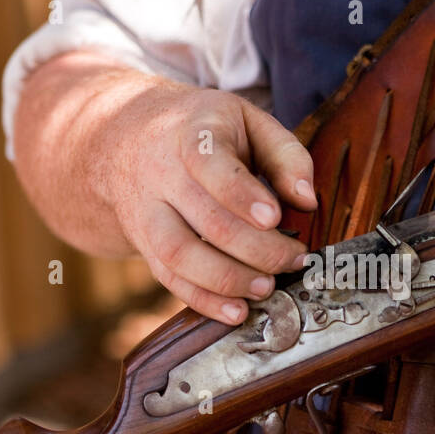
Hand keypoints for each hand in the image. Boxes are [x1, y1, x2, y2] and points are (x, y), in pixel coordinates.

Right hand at [94, 79, 316, 323]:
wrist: (127, 139)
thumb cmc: (206, 133)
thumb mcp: (247, 121)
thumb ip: (285, 154)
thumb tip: (307, 200)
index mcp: (192, 133)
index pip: (210, 164)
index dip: (241, 194)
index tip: (274, 218)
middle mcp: (162, 174)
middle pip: (206, 219)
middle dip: (257, 249)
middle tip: (293, 259)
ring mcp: (148, 211)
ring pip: (180, 254)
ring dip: (228, 279)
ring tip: (266, 287)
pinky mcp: (145, 244)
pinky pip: (168, 278)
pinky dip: (203, 301)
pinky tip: (236, 312)